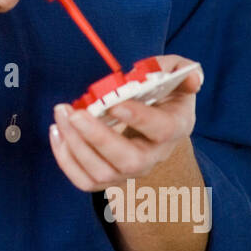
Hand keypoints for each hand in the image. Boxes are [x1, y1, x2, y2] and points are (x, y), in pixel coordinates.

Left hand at [48, 54, 202, 192]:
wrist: (152, 122)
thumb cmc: (162, 94)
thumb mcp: (175, 76)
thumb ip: (181, 69)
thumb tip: (192, 78)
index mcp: (175, 127)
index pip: (163, 130)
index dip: (140, 118)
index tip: (115, 103)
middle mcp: (154, 156)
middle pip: (129, 161)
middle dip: (98, 138)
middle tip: (76, 113)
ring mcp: (130, 171)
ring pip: (102, 173)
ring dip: (75, 145)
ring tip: (62, 114)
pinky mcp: (107, 178)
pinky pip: (84, 181)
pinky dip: (65, 160)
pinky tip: (57, 131)